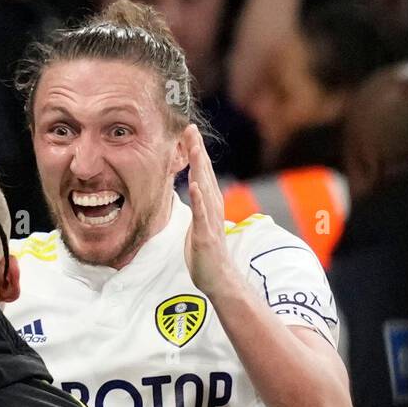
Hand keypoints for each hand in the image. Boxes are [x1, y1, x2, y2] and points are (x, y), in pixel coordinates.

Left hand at [183, 126, 238, 300]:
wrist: (218, 277)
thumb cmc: (206, 251)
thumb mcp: (199, 221)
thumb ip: (198, 203)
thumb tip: (193, 187)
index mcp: (210, 203)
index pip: (203, 171)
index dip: (197, 150)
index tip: (189, 130)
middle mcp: (213, 207)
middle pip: (205, 173)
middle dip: (198, 150)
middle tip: (191, 128)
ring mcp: (210, 220)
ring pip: (205, 188)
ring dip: (200, 168)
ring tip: (194, 148)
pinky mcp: (205, 235)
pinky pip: (201, 215)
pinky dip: (199, 199)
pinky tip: (194, 185)